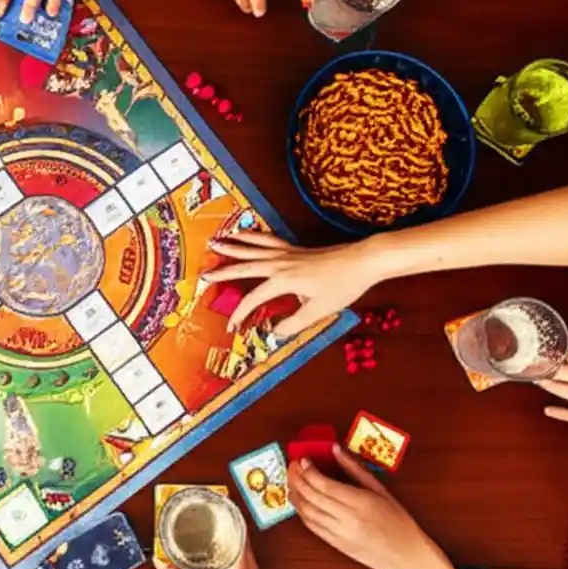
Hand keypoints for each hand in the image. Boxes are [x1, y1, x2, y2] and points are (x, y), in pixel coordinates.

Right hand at [203, 232, 377, 334]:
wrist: (363, 260)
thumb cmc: (343, 285)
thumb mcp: (319, 310)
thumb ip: (294, 323)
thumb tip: (274, 333)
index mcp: (283, 280)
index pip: (253, 299)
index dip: (239, 314)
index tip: (231, 327)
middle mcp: (280, 263)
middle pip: (245, 265)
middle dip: (223, 270)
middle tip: (204, 273)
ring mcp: (288, 253)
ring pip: (254, 247)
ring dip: (234, 245)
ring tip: (216, 242)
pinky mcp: (296, 249)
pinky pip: (268, 241)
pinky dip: (254, 237)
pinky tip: (247, 234)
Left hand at [290, 446, 463, 568]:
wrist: (406, 556)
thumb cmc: (398, 522)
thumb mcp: (380, 490)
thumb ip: (354, 468)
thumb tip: (335, 449)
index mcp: (361, 503)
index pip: (324, 484)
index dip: (308, 470)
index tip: (302, 459)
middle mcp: (347, 519)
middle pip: (312, 496)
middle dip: (297, 478)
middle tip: (293, 466)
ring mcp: (339, 534)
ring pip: (307, 512)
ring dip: (295, 494)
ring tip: (292, 480)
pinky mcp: (335, 544)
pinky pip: (311, 526)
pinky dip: (301, 512)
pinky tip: (299, 500)